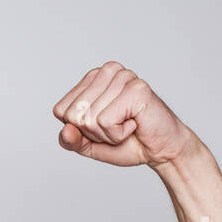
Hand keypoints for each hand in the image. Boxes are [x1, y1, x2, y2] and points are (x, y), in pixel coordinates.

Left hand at [52, 61, 197, 168]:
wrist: (161, 150)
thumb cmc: (128, 143)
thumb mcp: (90, 146)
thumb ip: (71, 140)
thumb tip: (65, 131)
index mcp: (91, 79)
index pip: (60, 111)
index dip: (78, 129)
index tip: (102, 127)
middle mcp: (106, 71)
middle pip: (73, 115)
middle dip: (93, 133)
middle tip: (117, 128)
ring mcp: (122, 77)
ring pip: (88, 119)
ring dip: (107, 134)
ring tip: (127, 125)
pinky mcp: (135, 89)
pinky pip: (105, 122)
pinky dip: (118, 134)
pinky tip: (134, 124)